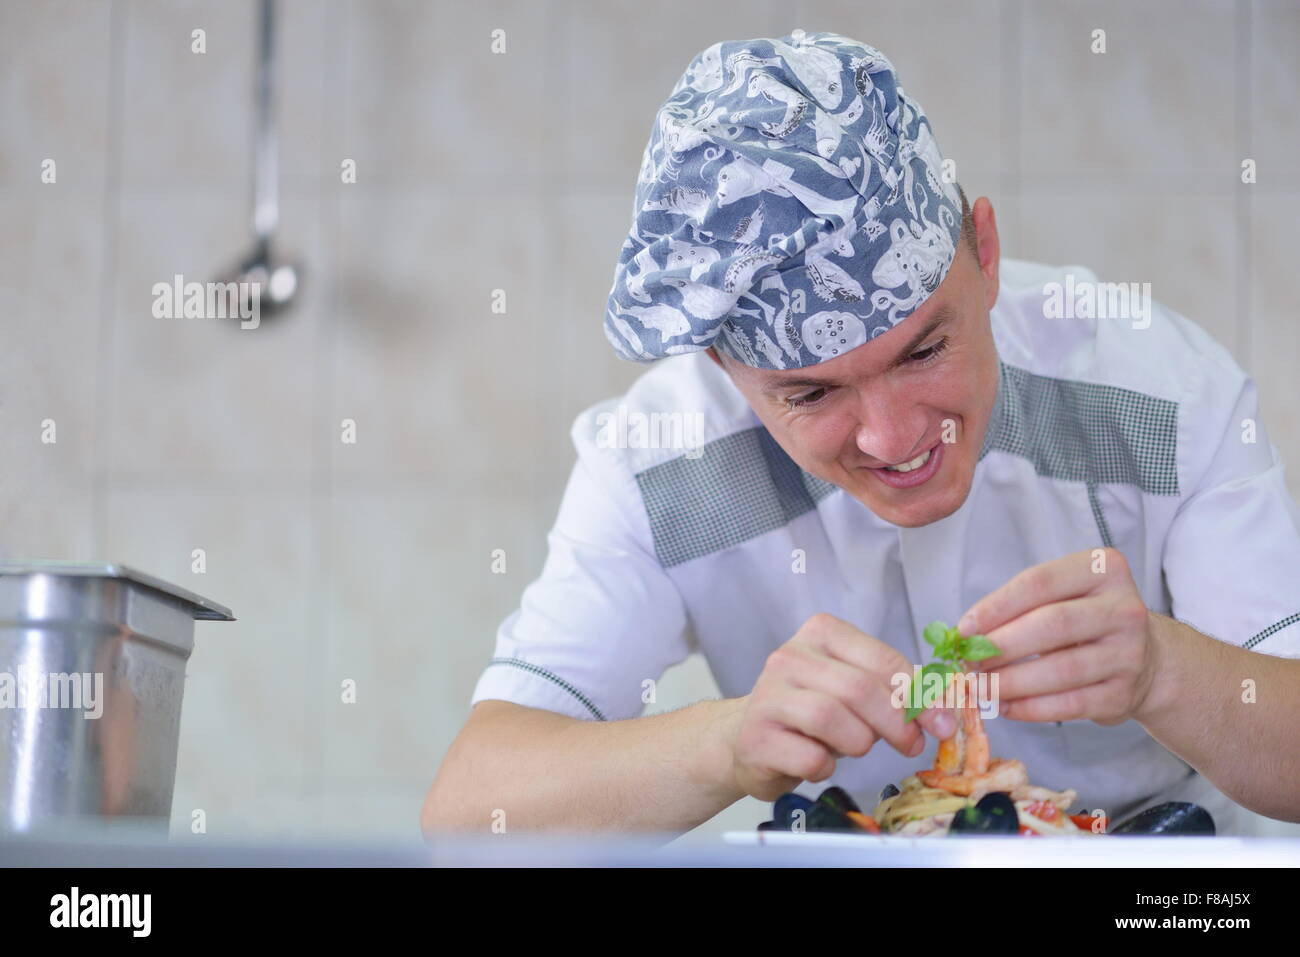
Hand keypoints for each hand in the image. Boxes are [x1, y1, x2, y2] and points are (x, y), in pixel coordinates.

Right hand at [728, 612, 957, 800]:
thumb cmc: (810, 712)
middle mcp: (789, 657)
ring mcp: (768, 696)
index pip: (881, 659)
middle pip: (858, 688)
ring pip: (831, 718)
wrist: (747, 737)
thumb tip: (943, 714)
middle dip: (895, 723)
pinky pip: (810, 756)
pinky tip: (819, 762)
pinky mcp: (756, 737)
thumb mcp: (852, 689)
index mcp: (820, 634)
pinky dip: (826, 766)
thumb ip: (892, 691)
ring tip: (853, 748)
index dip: (917, 694)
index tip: (941, 723)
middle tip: (911, 746)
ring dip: (857, 743)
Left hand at [958, 547, 1158, 724]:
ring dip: (1011, 682)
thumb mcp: (1061, 597)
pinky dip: (1031, 708)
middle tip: (968, 662)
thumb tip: (965, 637)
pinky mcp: (1124, 693)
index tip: (963, 629)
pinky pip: (1071, 704)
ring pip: (1061, 669)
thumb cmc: (1085, 621)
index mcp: (1103, 569)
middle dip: (1001, 646)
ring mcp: (1130, 653)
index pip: (1039, 582)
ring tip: (980, 687)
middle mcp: (1123, 609)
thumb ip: (1019, 608)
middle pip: (1051, 625)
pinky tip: (1005, 706)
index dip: (996, 607)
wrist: (1146, 660)